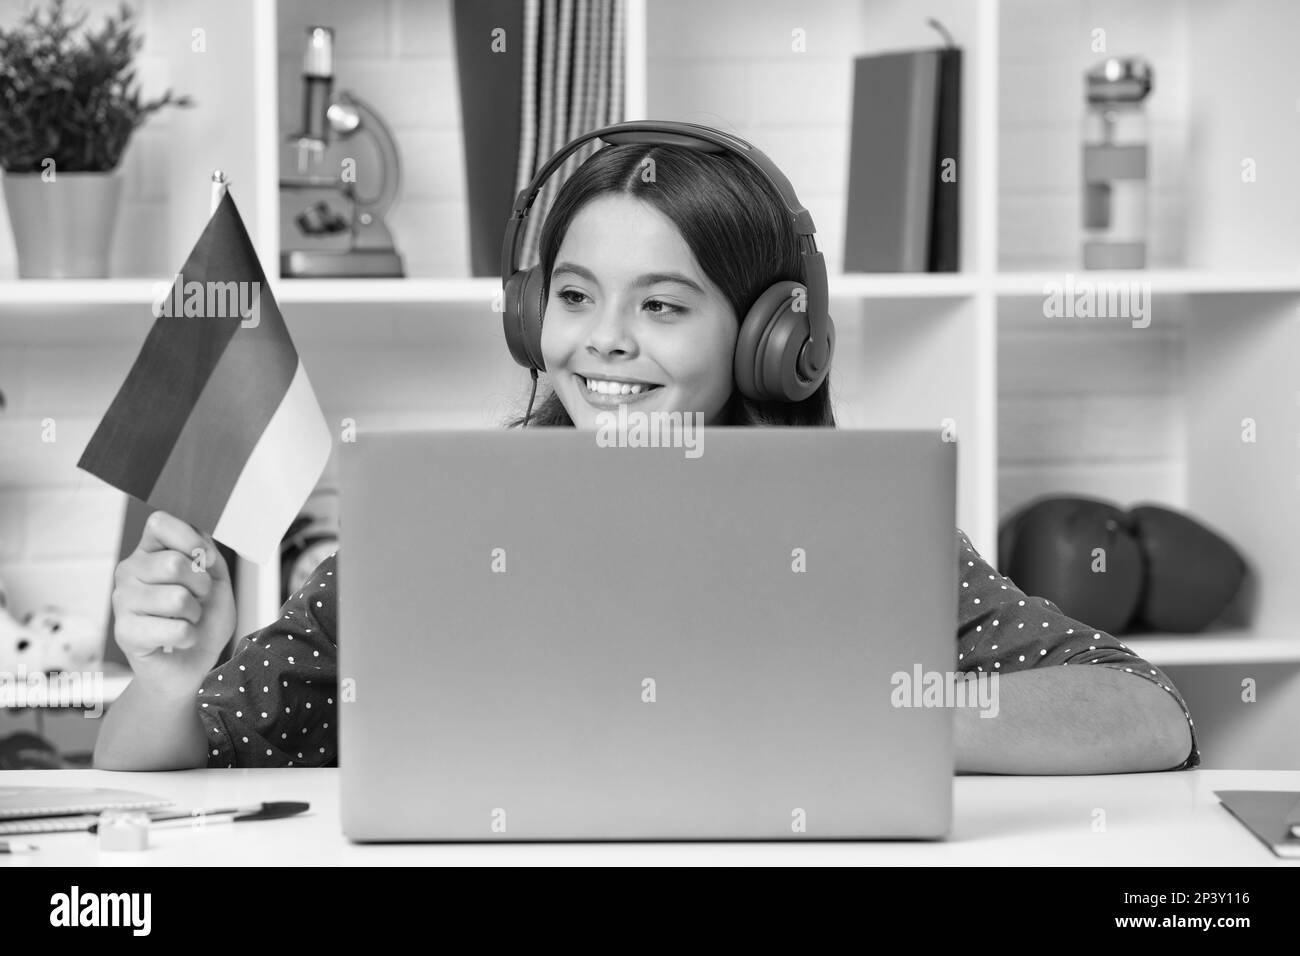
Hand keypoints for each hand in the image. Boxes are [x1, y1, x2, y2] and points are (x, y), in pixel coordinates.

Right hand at [111, 510, 235, 697]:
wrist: (190, 665)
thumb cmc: (203, 620)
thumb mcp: (217, 581)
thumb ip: (208, 555)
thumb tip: (198, 539)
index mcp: (150, 551)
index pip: (160, 522)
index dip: (190, 539)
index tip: (207, 560)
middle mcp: (129, 570)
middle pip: (174, 563)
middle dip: (202, 585)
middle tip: (198, 600)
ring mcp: (122, 600)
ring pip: (177, 598)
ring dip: (195, 614)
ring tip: (187, 620)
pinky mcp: (124, 631)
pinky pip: (176, 628)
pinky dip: (189, 636)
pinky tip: (178, 639)